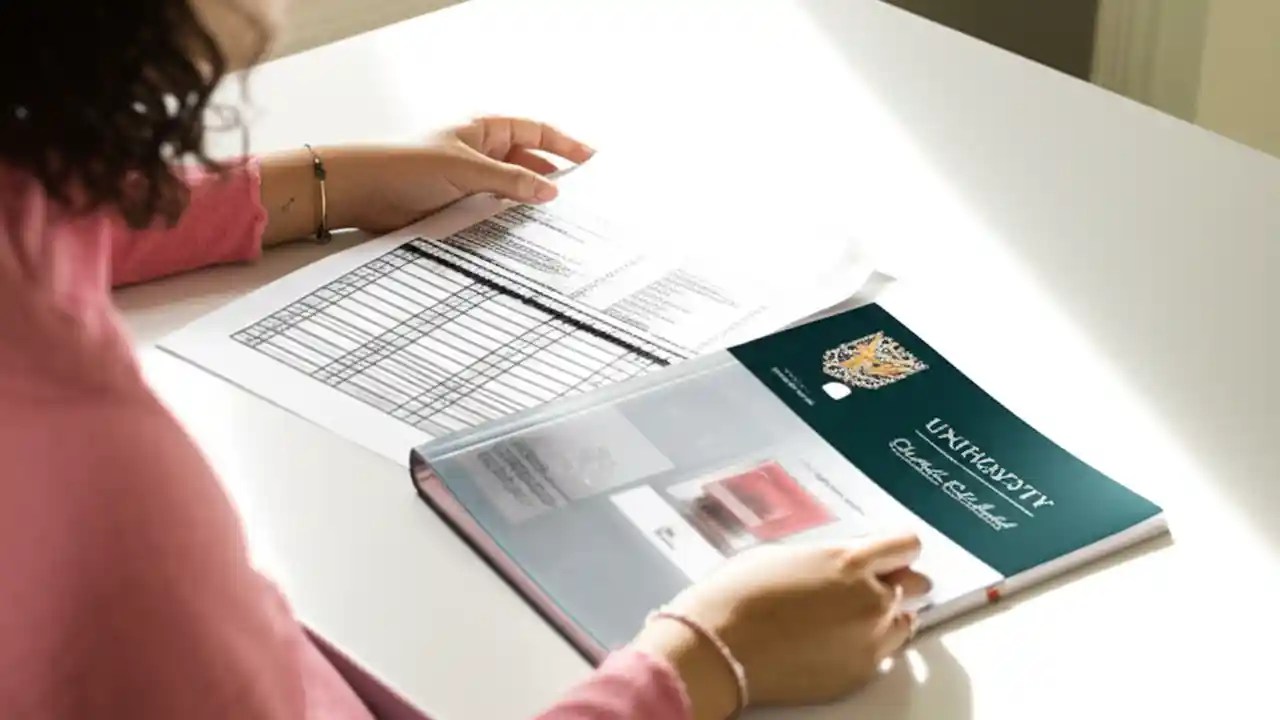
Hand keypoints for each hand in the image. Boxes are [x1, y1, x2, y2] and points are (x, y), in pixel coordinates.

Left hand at [330, 116, 593, 233]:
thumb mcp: (466, 170)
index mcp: (484, 131)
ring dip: (531, 206)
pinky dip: (510, 224)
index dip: (564, 145)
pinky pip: (495, 215)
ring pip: (513, 194)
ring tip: (559, 222)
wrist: (362, 193)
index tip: (591, 161)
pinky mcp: (461, 208)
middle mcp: (481, 154)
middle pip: (529, 164)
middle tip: (582, 200)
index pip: (535, 132)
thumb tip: (551, 191)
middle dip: (553, 179)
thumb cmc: (405, 166)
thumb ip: (511, 182)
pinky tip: (525, 237)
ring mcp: (472, 182)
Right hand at [630, 534, 929, 719]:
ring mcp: (869, 641)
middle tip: (868, 586)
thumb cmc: (739, 597)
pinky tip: (833, 643)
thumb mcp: (784, 556)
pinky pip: (883, 655)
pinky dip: (867, 646)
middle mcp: (870, 600)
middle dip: (896, 583)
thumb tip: (844, 565)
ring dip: (885, 617)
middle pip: (915, 585)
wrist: (718, 649)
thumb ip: (829, 559)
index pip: (906, 546)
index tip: (890, 554)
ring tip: (848, 619)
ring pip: (904, 623)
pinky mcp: (860, 674)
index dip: (897, 550)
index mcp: (850, 562)